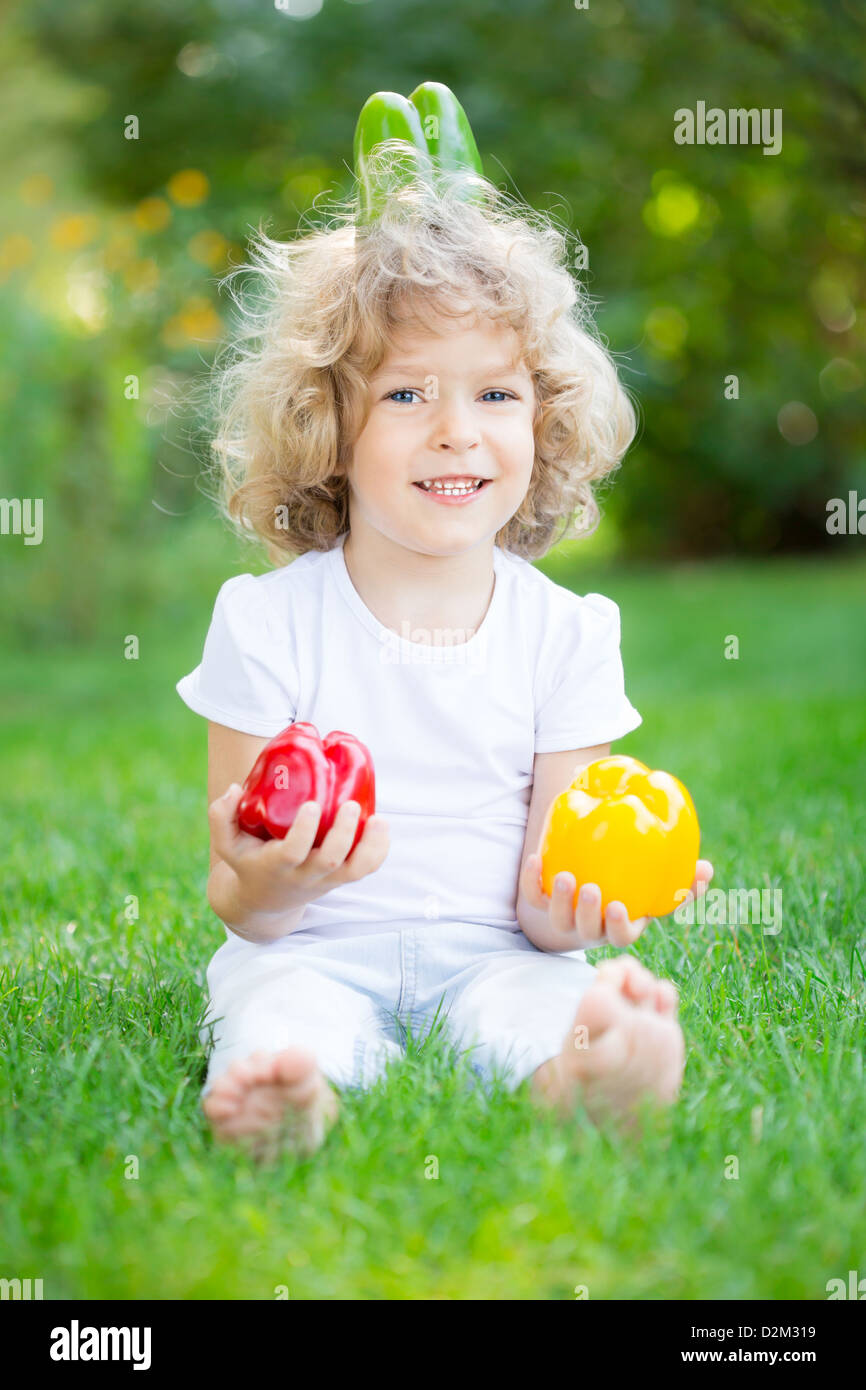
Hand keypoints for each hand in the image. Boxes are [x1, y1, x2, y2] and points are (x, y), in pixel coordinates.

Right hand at [208, 784, 389, 918]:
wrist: (264, 901)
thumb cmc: (248, 862)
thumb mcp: (226, 843)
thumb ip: (222, 816)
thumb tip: (235, 788)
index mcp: (276, 865)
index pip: (293, 852)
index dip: (304, 831)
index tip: (311, 804)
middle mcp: (305, 875)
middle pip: (331, 861)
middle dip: (343, 833)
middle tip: (349, 804)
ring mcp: (326, 879)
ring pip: (355, 871)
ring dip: (371, 846)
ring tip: (378, 819)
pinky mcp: (340, 878)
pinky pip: (366, 870)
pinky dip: (378, 851)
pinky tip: (380, 825)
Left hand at [519, 854, 714, 949]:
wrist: (587, 875)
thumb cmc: (631, 882)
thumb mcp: (656, 883)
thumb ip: (682, 878)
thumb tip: (706, 869)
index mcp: (620, 925)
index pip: (622, 935)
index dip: (619, 926)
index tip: (618, 907)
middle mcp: (592, 927)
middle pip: (588, 930)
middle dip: (588, 914)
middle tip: (591, 890)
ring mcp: (566, 916)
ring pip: (560, 919)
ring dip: (561, 900)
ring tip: (565, 877)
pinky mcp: (542, 903)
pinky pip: (534, 896)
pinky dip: (532, 880)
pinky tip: (536, 858)